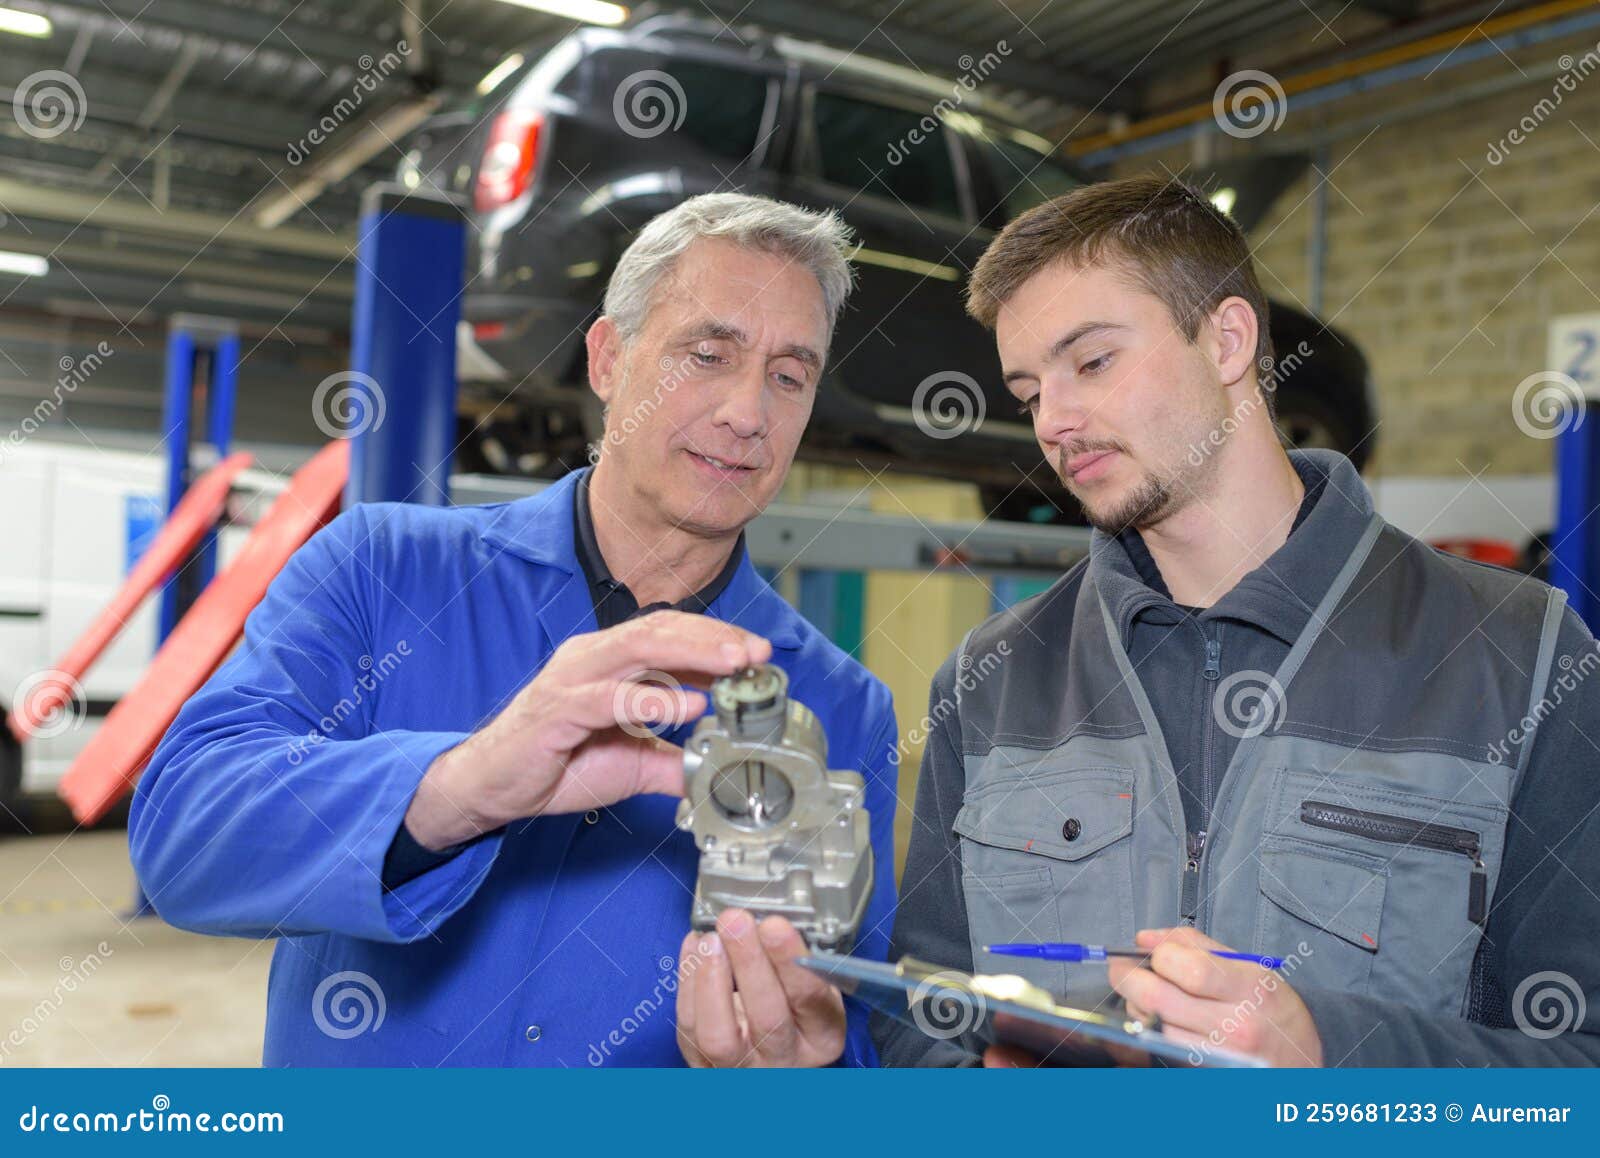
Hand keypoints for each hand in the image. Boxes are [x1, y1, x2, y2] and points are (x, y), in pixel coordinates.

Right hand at [404, 610, 770, 848]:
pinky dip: (653, 700)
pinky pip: (611, 697)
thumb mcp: (631, 764)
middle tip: (756, 652)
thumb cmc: (554, 764)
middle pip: (661, 629)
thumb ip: (674, 761)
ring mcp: (573, 678)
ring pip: (640, 648)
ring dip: (693, 654)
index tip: (757, 653)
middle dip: (715, 638)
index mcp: (610, 660)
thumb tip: (716, 770)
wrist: (493, 788)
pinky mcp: (558, 709)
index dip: (716, 638)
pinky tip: (687, 707)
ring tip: (733, 666)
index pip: (670, 633)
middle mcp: (592, 657)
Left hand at [675, 910, 845, 1066]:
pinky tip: (696, 948)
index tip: (774, 925)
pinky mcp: (703, 1066)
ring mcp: (741, 1070)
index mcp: (821, 1037)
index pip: (810, 1000)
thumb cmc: (793, 1013)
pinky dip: (688, 982)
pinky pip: (688, 1030)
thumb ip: (795, 959)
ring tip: (710, 938)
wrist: (769, 1058)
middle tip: (734, 921)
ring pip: (718, 1035)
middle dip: (748, 963)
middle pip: (766, 1019)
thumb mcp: (813, 987)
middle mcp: (784, 1061)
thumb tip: (765, 918)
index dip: (789, 961)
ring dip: (710, 977)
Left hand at [1107, 926, 1322, 1066]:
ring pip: (1153, 1026)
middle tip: (1121, 968)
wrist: (1301, 1059)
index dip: (1158, 955)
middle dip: (1127, 978)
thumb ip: (1193, 944)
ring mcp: (1220, 1056)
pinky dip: (1150, 1029)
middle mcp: (1236, 1026)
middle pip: (1159, 999)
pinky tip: (1158, 1018)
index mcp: (1250, 988)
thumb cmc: (1271, 1008)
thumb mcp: (1247, 965)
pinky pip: (1162, 1048)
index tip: (1149, 951)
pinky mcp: (1205, 1073)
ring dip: (1136, 1005)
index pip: (1189, 969)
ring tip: (1144, 994)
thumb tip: (1145, 938)